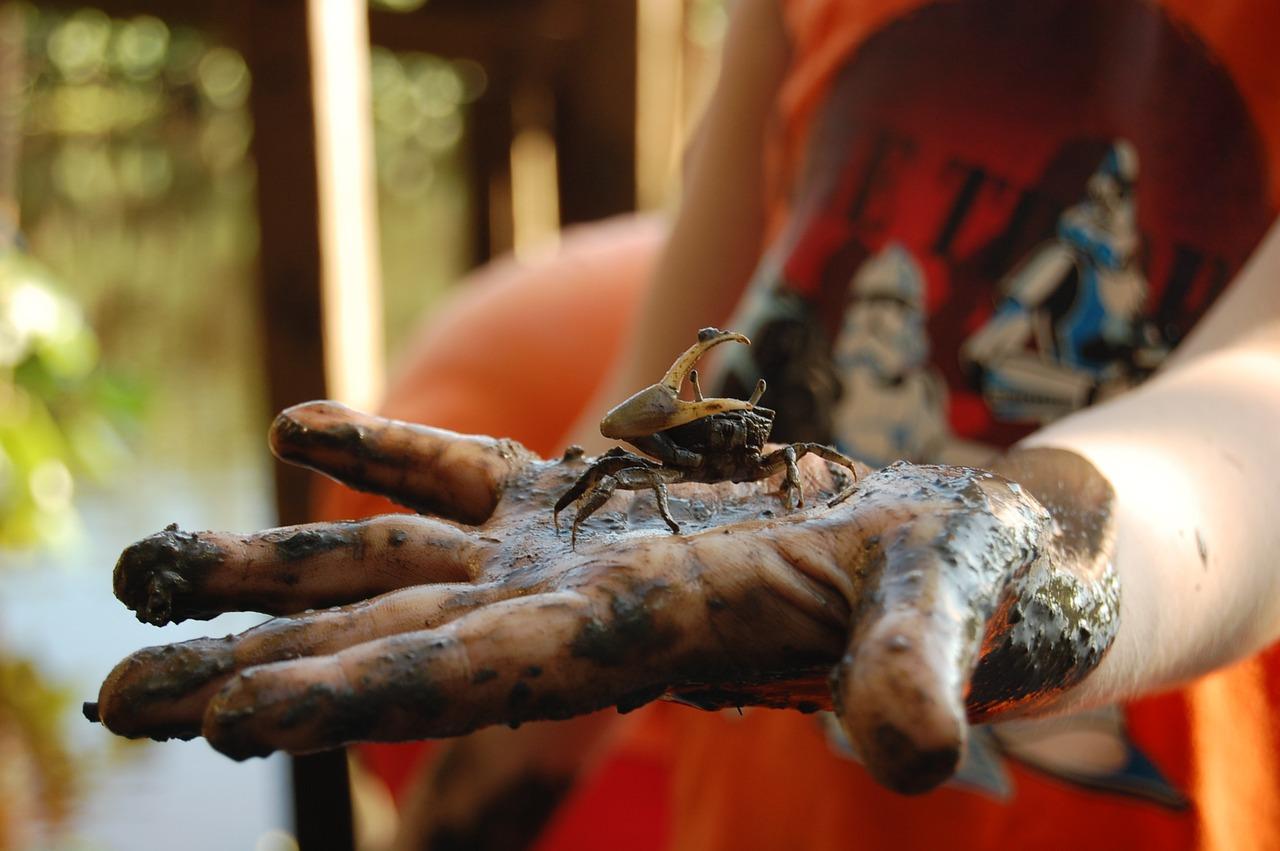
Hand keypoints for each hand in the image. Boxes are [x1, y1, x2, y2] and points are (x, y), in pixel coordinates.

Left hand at [92, 402, 1117, 793]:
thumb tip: (909, 748)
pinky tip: (303, 426)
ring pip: (402, 560)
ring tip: (149, 574)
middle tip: (119, 704)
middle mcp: (581, 604)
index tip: (236, 715)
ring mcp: (572, 550)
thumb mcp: (945, 614)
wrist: (948, 549)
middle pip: (398, 640)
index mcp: (648, 634)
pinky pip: (469, 477)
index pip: (488, 674)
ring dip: (280, 565)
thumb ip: (913, 668)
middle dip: (264, 667)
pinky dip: (389, 454)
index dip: (369, 693)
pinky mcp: (591, 500)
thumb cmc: (956, 584)